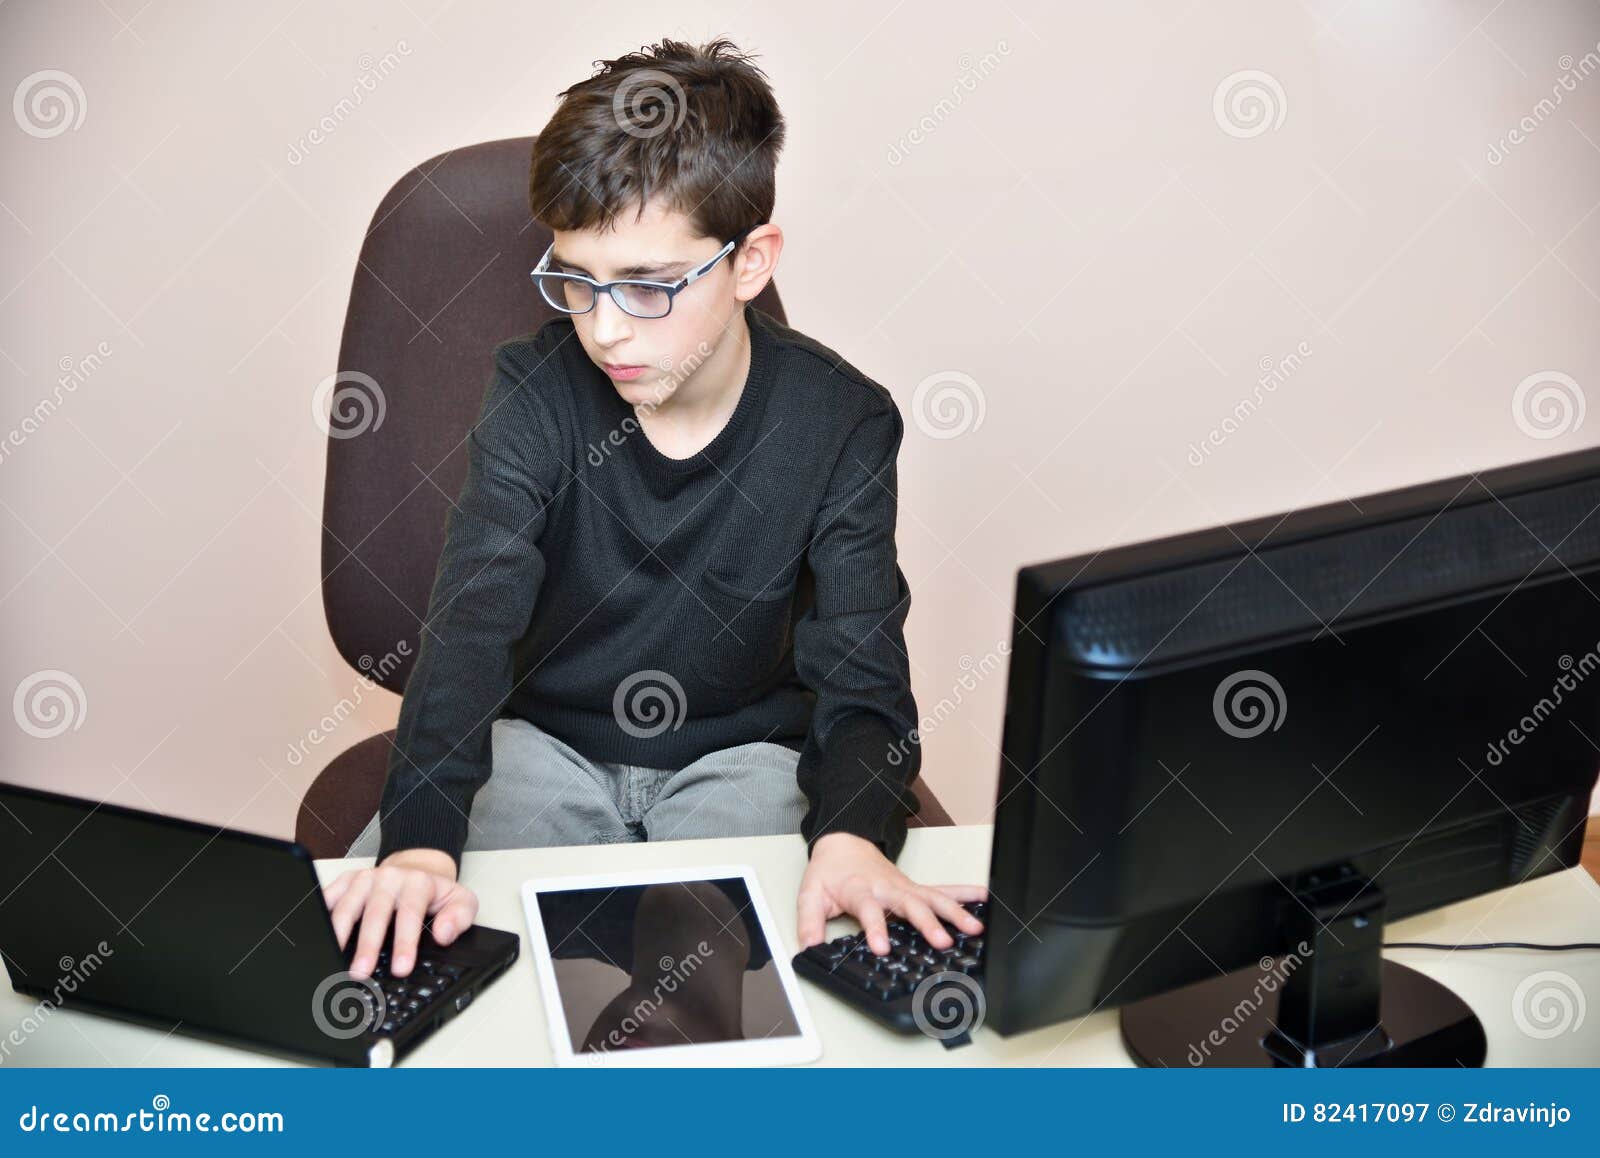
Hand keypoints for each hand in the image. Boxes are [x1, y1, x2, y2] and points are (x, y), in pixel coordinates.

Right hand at [321, 848, 477, 979]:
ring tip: (333, 960)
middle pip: (375, 912)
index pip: (410, 913)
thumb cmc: (435, 893)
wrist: (416, 869)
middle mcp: (388, 878)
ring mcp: (364, 878)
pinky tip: (315, 935)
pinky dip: (320, 915)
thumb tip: (445, 934)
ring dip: (339, 935)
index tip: (401, 967)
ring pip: (347, 906)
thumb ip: (460, 917)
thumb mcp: (461, 901)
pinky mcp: (346, 881)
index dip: (405, 943)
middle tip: (360, 973)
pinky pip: (328, 897)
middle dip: (367, 945)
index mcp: (417, 882)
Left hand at [796, 832, 985, 955]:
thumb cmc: (830, 872)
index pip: (869, 910)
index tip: (882, 947)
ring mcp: (906, 887)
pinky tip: (984, 899)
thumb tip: (809, 947)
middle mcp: (888, 888)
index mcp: (861, 890)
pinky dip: (965, 894)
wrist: (844, 843)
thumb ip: (809, 922)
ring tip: (975, 927)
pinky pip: (944, 890)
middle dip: (927, 923)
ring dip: (955, 912)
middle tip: (942, 942)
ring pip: (933, 898)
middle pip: (910, 904)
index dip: (875, 928)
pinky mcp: (916, 888)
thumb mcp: (810, 895)